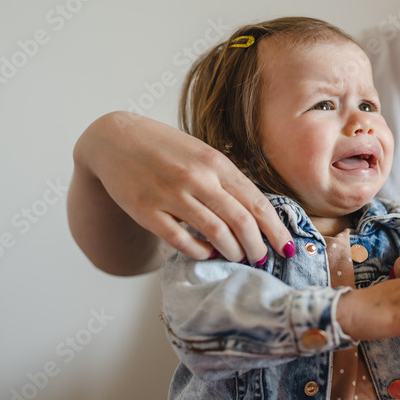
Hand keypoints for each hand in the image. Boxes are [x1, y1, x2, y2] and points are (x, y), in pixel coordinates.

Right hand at [73, 111, 292, 263]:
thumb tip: (259, 213)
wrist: (114, 140)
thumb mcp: (202, 154)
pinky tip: (207, 254)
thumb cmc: (166, 149)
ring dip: (233, 252)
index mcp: (215, 163)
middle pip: (242, 221)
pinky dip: (200, 252)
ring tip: (238, 258)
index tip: (285, 248)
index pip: (257, 202)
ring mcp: (171, 194)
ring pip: (216, 233)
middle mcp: (196, 177)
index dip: (275, 229)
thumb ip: (227, 180)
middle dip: (257, 247)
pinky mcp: (147, 211)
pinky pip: (182, 241)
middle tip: (261, 259)